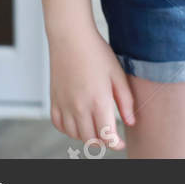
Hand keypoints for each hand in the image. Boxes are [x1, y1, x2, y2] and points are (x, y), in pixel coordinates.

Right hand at [48, 28, 132, 150]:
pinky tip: (79, 122)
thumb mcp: (118, 75)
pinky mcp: (53, 102)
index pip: (106, 135)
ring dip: (87, 136)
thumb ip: (126, 101)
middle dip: (102, 141)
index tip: (121, 143)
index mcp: (98, 101)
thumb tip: (131, 122)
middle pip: (90, 139)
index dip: (115, 143)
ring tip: (97, 127)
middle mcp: (78, 107)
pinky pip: (60, 125)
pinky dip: (69, 129)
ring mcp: (64, 105)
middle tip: (111, 135)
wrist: (71, 40)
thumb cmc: (97, 54)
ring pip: (75, 134)